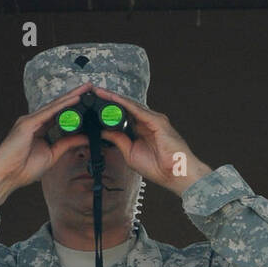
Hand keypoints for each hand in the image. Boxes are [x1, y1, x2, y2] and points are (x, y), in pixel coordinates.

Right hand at [0, 84, 90, 207]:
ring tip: (86, 88)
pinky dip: (62, 105)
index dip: (73, 106)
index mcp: (39, 129)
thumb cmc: (23, 168)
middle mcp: (34, 121)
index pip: (59, 114)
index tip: (88, 101)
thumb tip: (84, 138)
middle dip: (74, 96)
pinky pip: (48, 112)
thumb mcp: (52, 154)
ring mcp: (29, 121)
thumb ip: (67, 144)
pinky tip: (74, 99)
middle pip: (58, 106)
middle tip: (90, 87)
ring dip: (71, 96)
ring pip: (54, 105)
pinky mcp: (27, 124)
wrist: (6, 176)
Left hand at [87, 83, 212, 196]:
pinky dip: (123, 102)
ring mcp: (153, 120)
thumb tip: (103, 131)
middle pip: (125, 107)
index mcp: (141, 131)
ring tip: (98, 91)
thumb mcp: (129, 153)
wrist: (175, 174)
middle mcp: (147, 122)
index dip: (108, 110)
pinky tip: (111, 97)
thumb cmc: (157, 167)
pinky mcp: (157, 121)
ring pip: (129, 105)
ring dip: (113, 98)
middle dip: (109, 100)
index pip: (122, 116)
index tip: (92, 106)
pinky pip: (137, 109)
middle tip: (92, 93)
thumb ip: (118, 140)